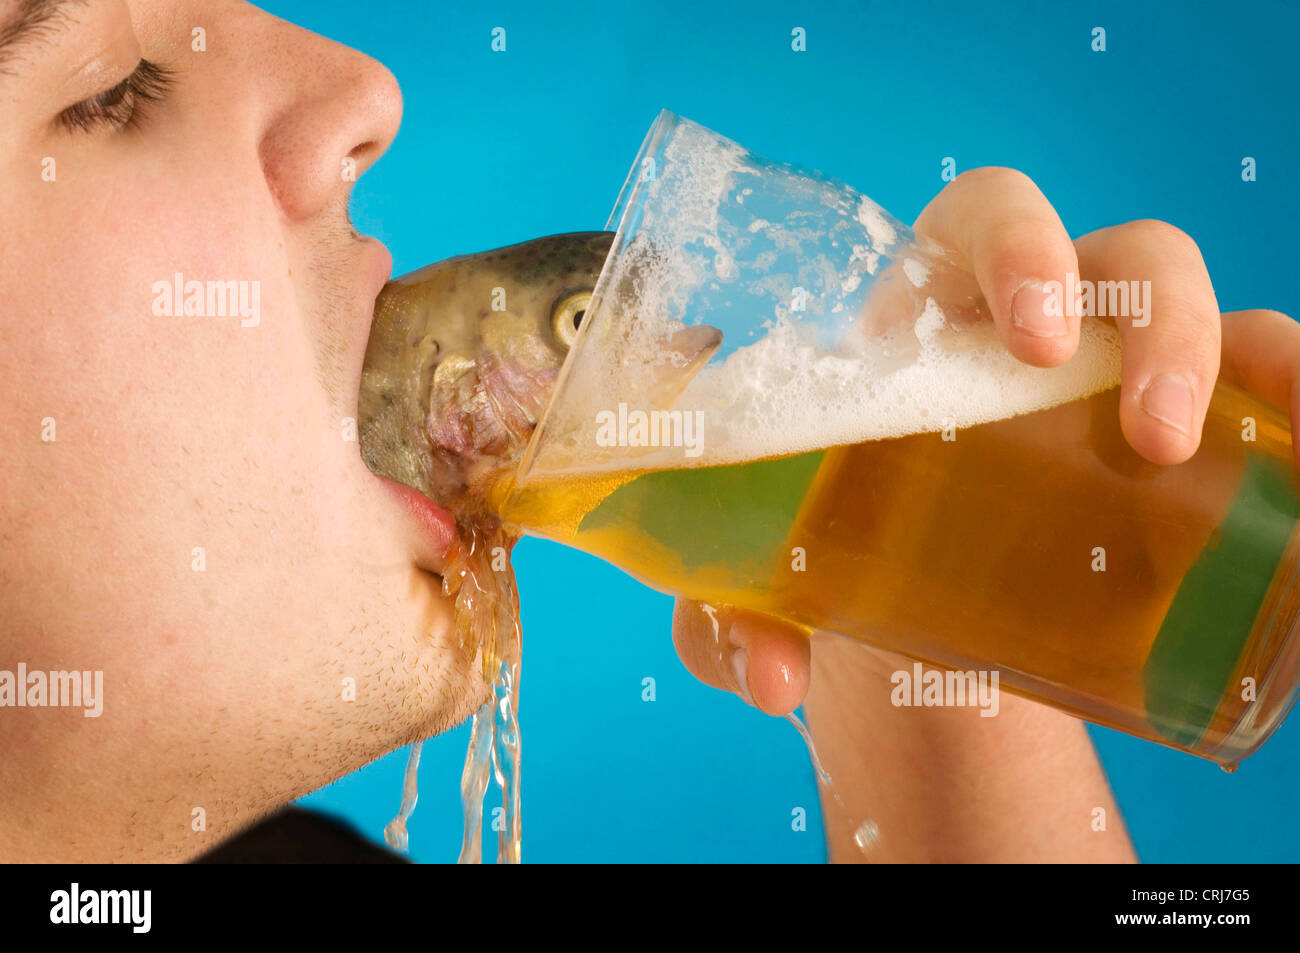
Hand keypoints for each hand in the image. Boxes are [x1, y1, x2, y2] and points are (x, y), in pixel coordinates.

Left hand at [672, 166, 1298, 713]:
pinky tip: (1299, 442)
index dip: (1018, 252)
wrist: (906, 607)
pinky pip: (1251, 383)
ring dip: (1228, 356)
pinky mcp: (1165, 430)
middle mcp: (1026, 326)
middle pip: (1116, 254)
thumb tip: (772, 674)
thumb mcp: (771, 580)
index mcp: (922, 320)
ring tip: (1229, 446)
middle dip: (1148, 319)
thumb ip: (733, 617)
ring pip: (1195, 316)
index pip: (977, 225)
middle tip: (1144, 428)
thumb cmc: (832, 551)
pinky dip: (1285, 395)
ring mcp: (1106, 374)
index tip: (1027, 342)